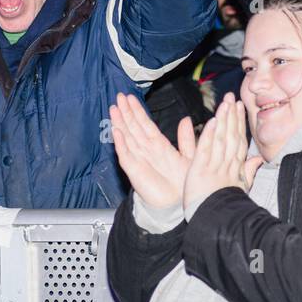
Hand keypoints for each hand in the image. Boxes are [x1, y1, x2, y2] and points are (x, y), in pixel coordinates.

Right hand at [110, 92, 194, 209]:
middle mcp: (146, 150)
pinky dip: (121, 144)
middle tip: (119, 96)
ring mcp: (138, 158)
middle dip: (126, 112)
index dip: (137, 111)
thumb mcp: (188, 157)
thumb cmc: (182, 184)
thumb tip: (186, 119)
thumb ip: (186, 139)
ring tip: (114, 109)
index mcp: (158, 145)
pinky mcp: (134, 170)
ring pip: (127, 137)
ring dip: (120, 123)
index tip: (130, 98)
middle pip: (133, 127)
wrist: (176, 205)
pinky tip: (116, 132)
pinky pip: (125, 155)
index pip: (145, 124)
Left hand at [183, 94, 262, 217]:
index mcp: (234, 168)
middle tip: (232, 97)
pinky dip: (209, 136)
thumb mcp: (240, 188)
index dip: (238, 122)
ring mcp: (214, 167)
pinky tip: (212, 122)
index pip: (238, 140)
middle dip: (232, 116)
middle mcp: (226, 165)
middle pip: (231, 136)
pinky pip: (205, 150)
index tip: (239, 106)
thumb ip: (248, 171)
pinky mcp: (200, 171)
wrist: (218, 223)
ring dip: (223, 120)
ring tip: (225, 103)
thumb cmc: (225, 206)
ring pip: (220, 139)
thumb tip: (259, 159)